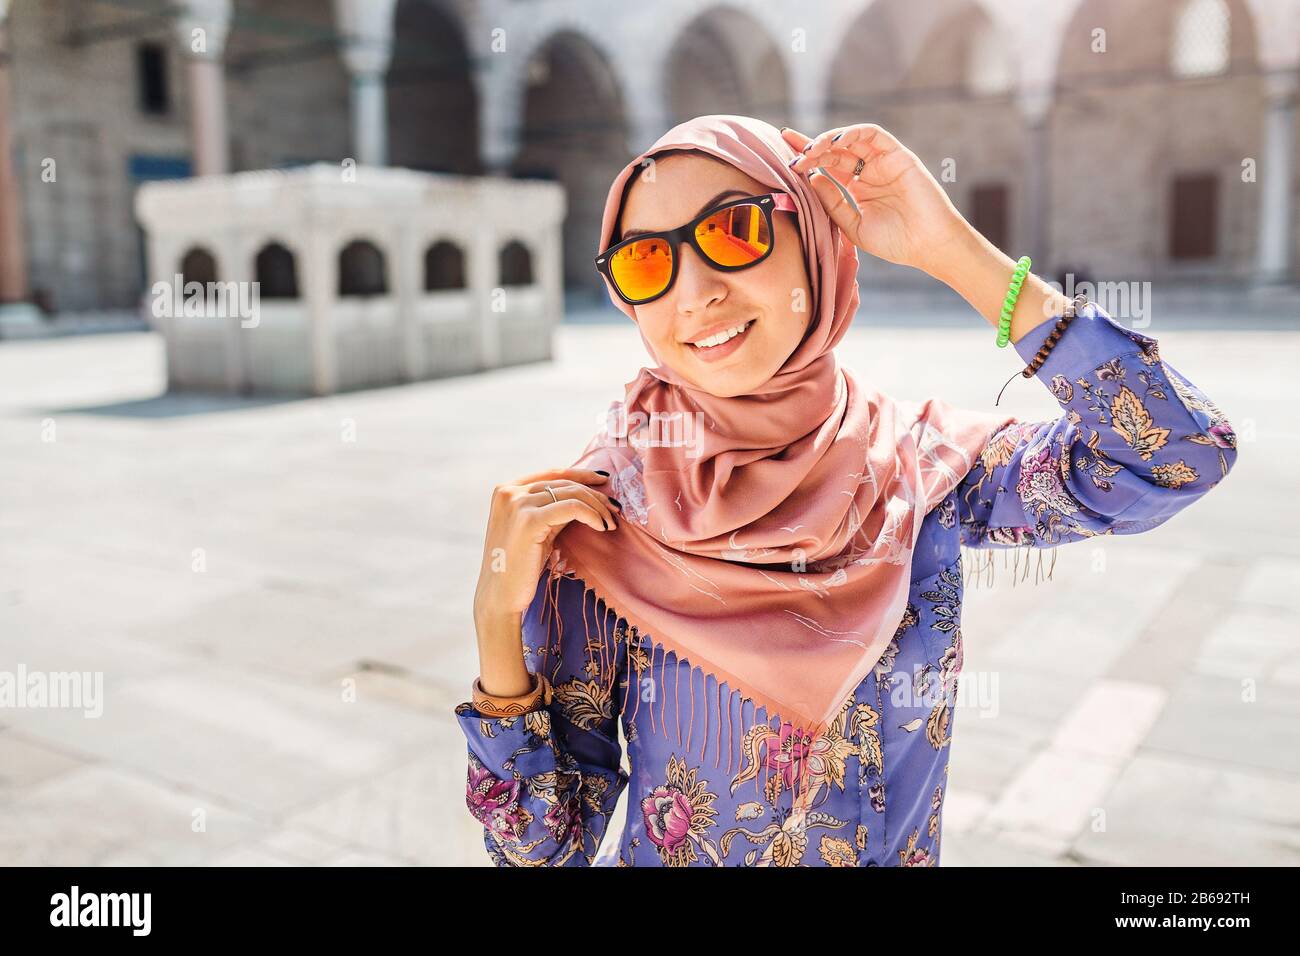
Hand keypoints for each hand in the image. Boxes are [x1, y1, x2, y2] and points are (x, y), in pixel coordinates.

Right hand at [473, 467, 618, 623]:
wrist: (500, 595)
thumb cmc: (519, 566)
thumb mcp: (534, 528)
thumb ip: (551, 508)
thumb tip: (586, 495)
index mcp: (506, 490)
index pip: (552, 473)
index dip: (581, 474)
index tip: (604, 480)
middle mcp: (509, 492)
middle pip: (564, 483)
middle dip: (595, 495)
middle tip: (614, 510)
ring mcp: (517, 504)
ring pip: (571, 493)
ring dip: (597, 507)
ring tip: (611, 523)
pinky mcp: (529, 520)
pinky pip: (572, 507)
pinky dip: (592, 514)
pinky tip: (601, 527)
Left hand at [782, 124, 969, 279]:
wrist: (928, 246)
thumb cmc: (895, 242)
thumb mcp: (853, 225)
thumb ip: (833, 202)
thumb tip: (811, 179)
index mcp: (857, 188)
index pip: (826, 166)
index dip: (806, 159)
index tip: (784, 157)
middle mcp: (868, 171)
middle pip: (834, 150)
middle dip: (810, 148)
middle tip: (792, 157)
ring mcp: (883, 162)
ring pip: (850, 140)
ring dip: (827, 140)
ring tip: (809, 151)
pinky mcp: (898, 155)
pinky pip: (873, 134)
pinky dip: (853, 133)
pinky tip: (835, 143)